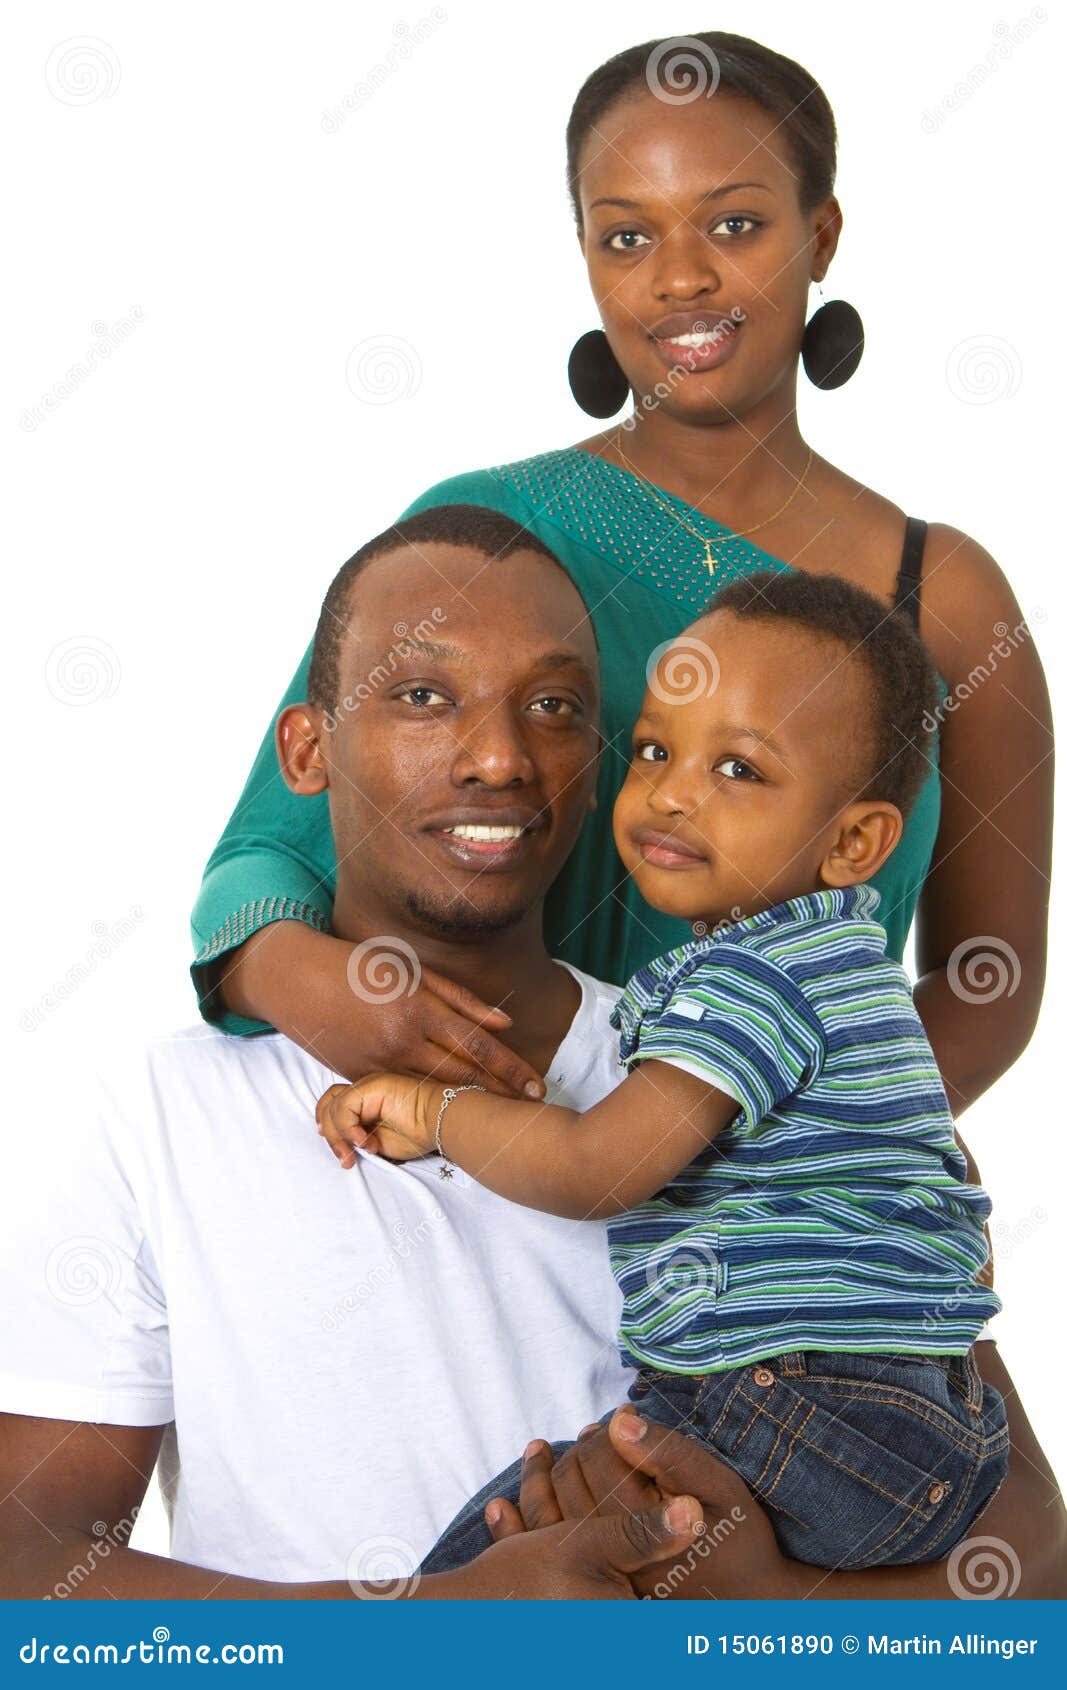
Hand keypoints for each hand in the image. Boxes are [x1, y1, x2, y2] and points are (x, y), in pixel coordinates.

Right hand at [222, 925, 546, 1098]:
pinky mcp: (359, 1077)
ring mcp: (378, 1064)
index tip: (537, 1085)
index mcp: (418, 1010)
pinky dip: (431, 1103)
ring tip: (504, 1111)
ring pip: (434, 1092)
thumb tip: (505, 1022)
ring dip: (470, 1102)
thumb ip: (460, 998)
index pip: (477, 1047)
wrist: (296, 980)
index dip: (511, 1069)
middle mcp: (401, 1042)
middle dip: (501, 1092)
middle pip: (462, 1076)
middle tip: (532, 1105)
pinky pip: (402, 1094)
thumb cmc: (357, 965)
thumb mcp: (412, 970)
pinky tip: (453, 1109)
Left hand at [316, 1074, 442, 1168]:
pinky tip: (365, 1141)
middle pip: (327, 1105)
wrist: (440, 1121)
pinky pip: (344, 1107)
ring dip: (340, 1137)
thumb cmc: (418, 1134)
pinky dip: (349, 1128)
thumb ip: (358, 1140)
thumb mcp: (379, 1142)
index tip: (340, 1151)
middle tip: (346, 1158)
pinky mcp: (370, 1086)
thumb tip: (342, 1148)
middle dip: (331, 1136)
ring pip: (332, 1108)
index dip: (328, 1126)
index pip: (333, 1106)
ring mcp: (366, 1086)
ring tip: (358, 1152)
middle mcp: (364, 1090)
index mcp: (366, 1101)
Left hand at [486, 1408, 792, 1599]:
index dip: (605, 1431)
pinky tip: (504, 1506)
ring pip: (547, 1515)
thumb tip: (620, 1418)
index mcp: (636, 1522)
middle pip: (569, 1483)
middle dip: (576, 1451)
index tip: (619, 1417)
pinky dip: (519, 1522)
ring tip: (540, 1453)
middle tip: (591, 1433)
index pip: (598, 1459)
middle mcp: (609, 1552)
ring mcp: (599, 1575)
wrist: (753, 1608)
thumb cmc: (742, 1542)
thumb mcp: (717, 1487)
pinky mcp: (597, 1590)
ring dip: (539, 1478)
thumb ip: (668, 1452)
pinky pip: (543, 1551)